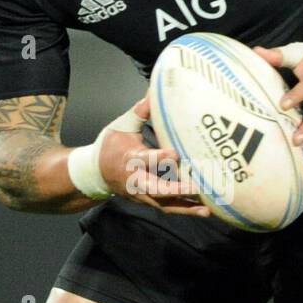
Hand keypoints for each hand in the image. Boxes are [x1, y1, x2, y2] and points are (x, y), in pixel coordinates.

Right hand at [97, 96, 211, 216]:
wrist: (95, 173)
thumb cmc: (110, 147)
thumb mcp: (122, 126)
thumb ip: (141, 112)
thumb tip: (155, 92)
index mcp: (130, 159)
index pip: (146, 159)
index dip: (160, 158)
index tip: (176, 154)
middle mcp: (137, 180)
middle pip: (157, 189)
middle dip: (177, 190)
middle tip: (197, 188)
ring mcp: (142, 194)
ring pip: (164, 204)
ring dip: (186, 207)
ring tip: (207, 209)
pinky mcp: (148, 201)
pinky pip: (167, 207)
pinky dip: (184, 209)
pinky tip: (203, 210)